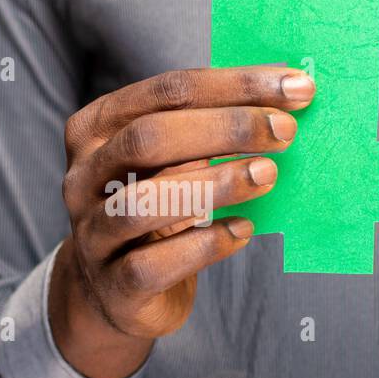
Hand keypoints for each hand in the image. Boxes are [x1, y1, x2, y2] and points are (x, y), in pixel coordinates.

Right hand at [50, 66, 314, 377]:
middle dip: (226, 128)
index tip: (295, 86)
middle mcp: (84, 176)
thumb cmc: (155, 211)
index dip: (235, 85)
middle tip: (285, 131)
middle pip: (150, 137)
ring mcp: (92, 232)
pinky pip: (155, 263)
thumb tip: (284, 102)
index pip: (168, 91)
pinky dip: (206, 244)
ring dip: (216, 184)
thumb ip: (207, 132)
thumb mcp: (169, 163)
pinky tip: (244, 230)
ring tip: (267, 175)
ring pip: (145, 201)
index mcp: (97, 128)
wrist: (114, 292)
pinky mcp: (113, 285)